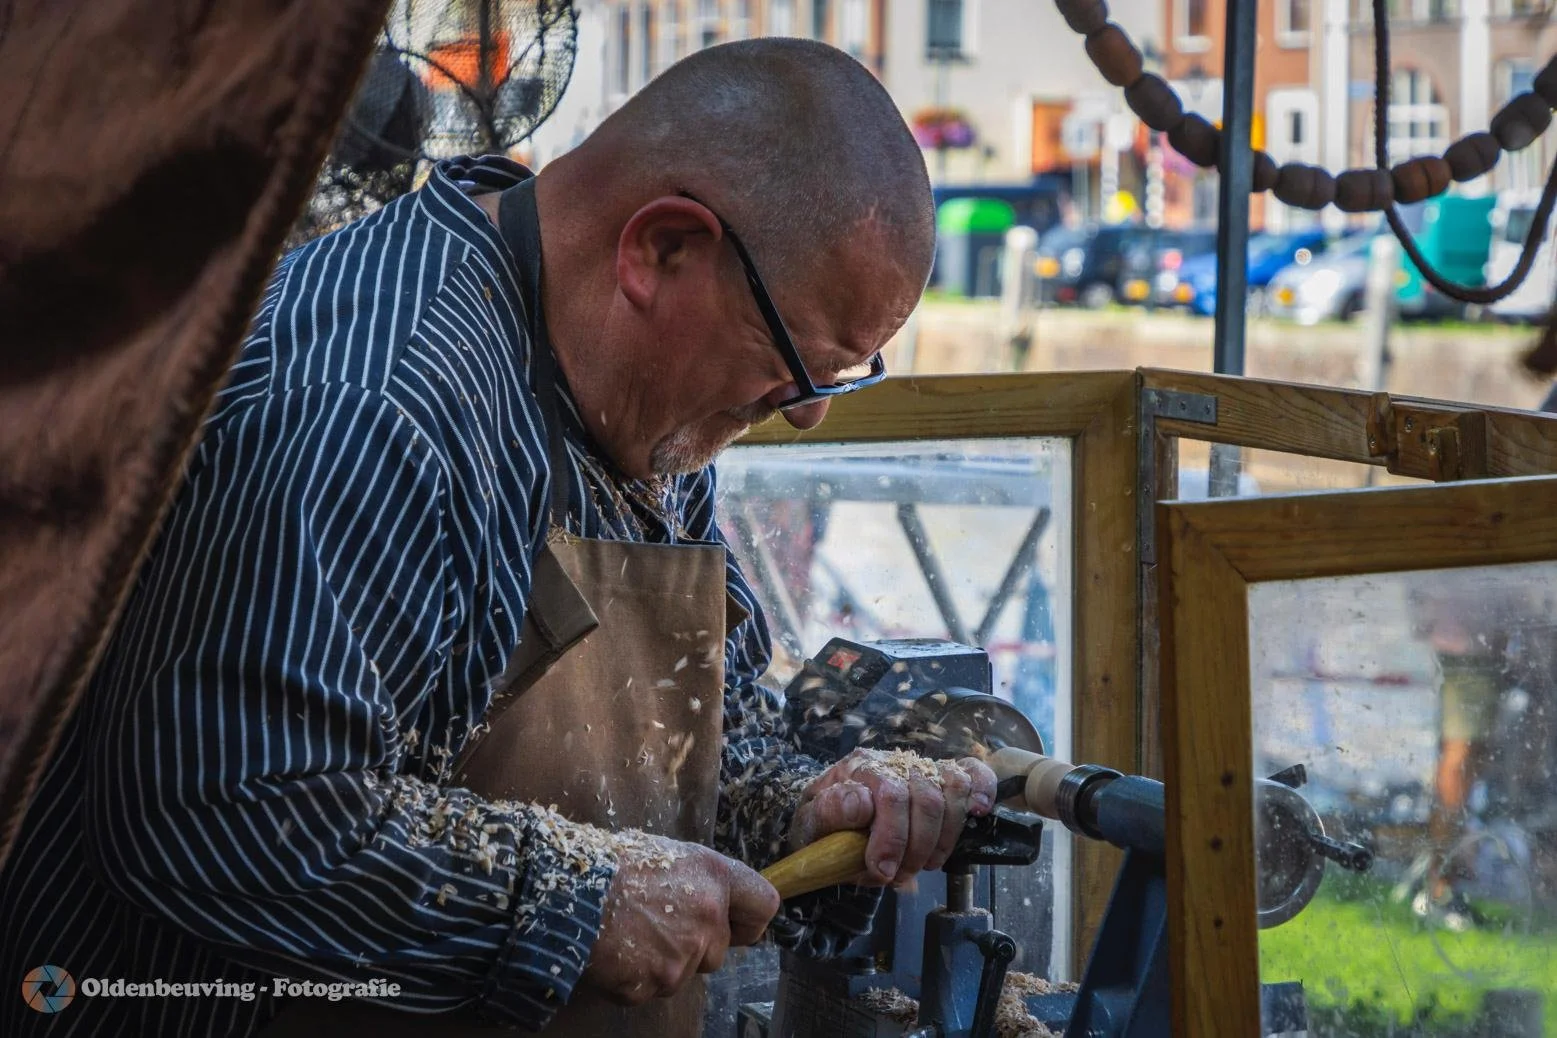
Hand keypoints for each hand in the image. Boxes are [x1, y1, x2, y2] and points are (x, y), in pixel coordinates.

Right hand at [582, 836, 778, 1005]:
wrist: (566, 890)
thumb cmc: (611, 864)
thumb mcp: (668, 853)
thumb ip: (700, 881)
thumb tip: (714, 900)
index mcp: (715, 878)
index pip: (764, 906)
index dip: (748, 918)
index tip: (735, 922)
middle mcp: (708, 917)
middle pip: (719, 949)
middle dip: (694, 944)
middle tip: (656, 922)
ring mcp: (682, 955)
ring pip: (685, 972)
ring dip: (663, 961)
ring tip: (630, 932)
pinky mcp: (653, 983)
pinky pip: (652, 988)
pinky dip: (635, 977)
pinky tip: (616, 950)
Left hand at [788, 750, 997, 884]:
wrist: (830, 821)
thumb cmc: (824, 826)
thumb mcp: (810, 824)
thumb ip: (829, 813)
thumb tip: (861, 803)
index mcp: (857, 769)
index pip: (888, 794)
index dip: (890, 839)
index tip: (882, 871)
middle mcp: (891, 761)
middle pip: (925, 798)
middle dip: (916, 846)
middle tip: (900, 875)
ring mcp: (918, 767)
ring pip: (952, 788)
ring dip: (943, 836)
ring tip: (925, 861)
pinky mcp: (940, 776)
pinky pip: (970, 771)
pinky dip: (981, 790)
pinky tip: (978, 812)